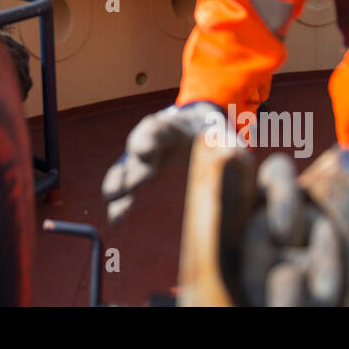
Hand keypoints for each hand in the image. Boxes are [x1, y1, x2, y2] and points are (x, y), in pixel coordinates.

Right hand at [101, 101, 233, 224]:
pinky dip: (119, 204)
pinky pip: (124, 189)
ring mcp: (141, 156)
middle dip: (132, 170)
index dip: (148, 139)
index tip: (143, 153)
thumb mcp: (228, 139)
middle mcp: (151, 139)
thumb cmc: (215, 136)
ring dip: (117, 187)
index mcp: (172, 126)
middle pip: (134, 152)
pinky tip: (116, 222)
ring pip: (124, 169)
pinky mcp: (138, 173)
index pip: (157, 128)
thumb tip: (235, 157)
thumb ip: (233, 149)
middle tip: (128, 188)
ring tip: (113, 206)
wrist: (199, 127)